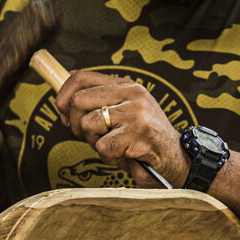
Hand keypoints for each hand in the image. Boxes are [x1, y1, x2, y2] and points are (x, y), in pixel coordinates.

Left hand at [55, 70, 189, 187]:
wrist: (176, 161)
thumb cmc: (142, 141)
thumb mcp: (121, 114)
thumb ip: (98, 103)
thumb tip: (64, 99)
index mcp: (126, 86)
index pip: (81, 78)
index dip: (63, 96)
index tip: (63, 115)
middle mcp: (132, 94)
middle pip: (78, 101)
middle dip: (77, 125)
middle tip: (93, 137)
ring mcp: (136, 113)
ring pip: (88, 125)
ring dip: (95, 143)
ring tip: (115, 146)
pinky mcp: (138, 135)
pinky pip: (103, 147)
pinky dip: (109, 157)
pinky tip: (125, 156)